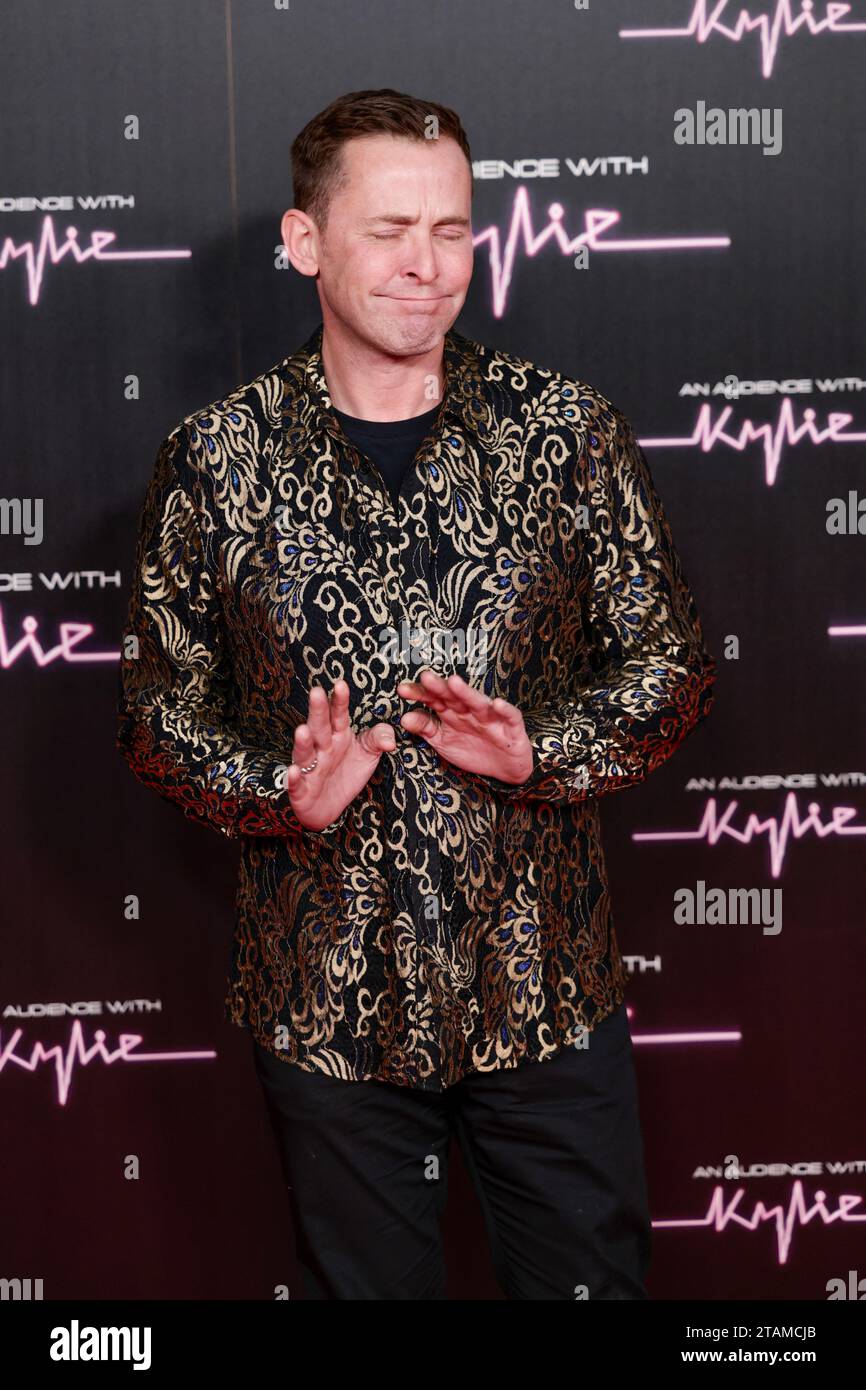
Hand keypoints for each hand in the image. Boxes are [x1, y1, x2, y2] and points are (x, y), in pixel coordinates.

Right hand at [285, 679, 395, 830]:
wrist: (329, 808)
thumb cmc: (346, 774)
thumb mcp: (368, 755)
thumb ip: (378, 739)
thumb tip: (391, 738)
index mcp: (338, 736)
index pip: (339, 715)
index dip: (339, 701)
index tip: (341, 685)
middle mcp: (321, 748)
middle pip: (319, 727)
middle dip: (318, 711)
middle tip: (317, 692)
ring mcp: (309, 768)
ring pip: (304, 753)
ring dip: (303, 742)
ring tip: (303, 730)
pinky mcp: (301, 789)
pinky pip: (296, 783)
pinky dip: (293, 778)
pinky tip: (293, 771)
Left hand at [397, 669, 532, 784]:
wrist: (505, 768)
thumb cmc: (473, 750)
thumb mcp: (444, 742)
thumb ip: (426, 728)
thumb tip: (404, 718)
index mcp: (452, 713)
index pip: (433, 699)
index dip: (419, 694)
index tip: (402, 690)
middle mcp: (469, 710)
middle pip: (453, 697)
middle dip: (440, 688)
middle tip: (425, 677)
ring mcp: (491, 716)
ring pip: (477, 702)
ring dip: (466, 693)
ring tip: (454, 683)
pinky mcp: (511, 725)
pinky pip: (509, 716)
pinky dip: (504, 709)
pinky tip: (497, 704)